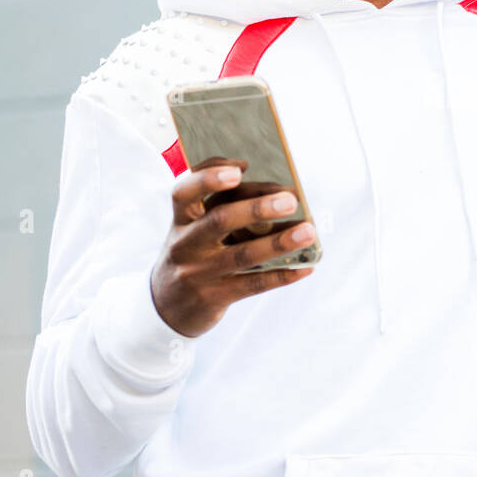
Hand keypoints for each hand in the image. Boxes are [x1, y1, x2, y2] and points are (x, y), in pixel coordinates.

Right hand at [150, 156, 314, 337]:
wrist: (168, 306)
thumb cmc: (193, 253)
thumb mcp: (193, 228)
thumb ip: (222, 206)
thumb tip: (275, 192)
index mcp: (181, 219)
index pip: (185, 192)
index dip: (208, 178)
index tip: (239, 169)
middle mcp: (186, 243)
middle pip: (220, 220)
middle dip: (257, 208)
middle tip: (290, 200)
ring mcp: (199, 272)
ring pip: (242, 254)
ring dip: (279, 242)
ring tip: (308, 231)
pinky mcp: (214, 297)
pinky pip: (253, 285)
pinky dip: (282, 275)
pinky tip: (305, 268)